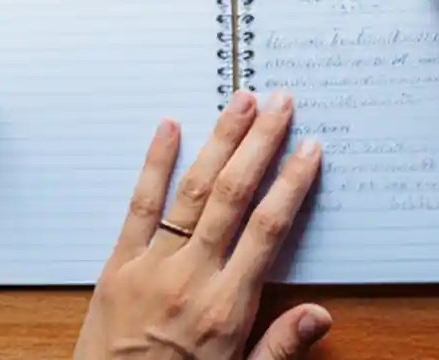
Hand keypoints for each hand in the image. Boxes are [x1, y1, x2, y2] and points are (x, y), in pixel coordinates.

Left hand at [73, 91, 330, 359]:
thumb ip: (279, 346)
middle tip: (279, 103)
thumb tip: (322, 314)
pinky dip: (154, 164)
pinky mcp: (117, 265)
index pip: (267, 230)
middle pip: (233, 197)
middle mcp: (191, 277)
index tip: (309, 148)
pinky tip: (169, 128)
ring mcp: (151, 266)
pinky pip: (138, 206)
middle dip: (259, 145)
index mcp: (226, 307)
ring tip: (240, 103)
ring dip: (219, 142)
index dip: (291, 184)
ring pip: (192, 192)